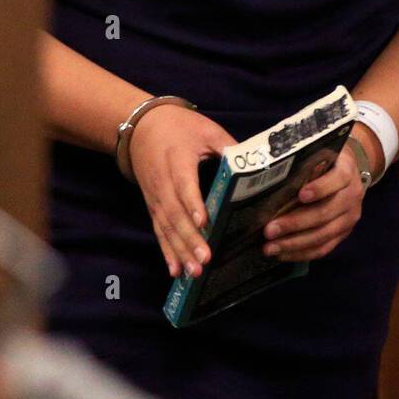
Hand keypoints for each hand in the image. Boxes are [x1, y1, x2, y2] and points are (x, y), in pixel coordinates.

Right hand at [129, 104, 236, 279]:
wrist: (141, 127)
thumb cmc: (179, 127)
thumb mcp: (205, 129)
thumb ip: (228, 146)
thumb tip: (257, 162)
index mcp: (177, 161)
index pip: (184, 185)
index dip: (193, 204)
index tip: (204, 223)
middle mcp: (163, 183)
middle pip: (174, 214)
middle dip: (189, 238)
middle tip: (204, 259)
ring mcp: (155, 197)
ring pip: (166, 227)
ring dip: (179, 251)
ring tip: (194, 271)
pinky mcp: (153, 206)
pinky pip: (159, 231)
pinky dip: (167, 252)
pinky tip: (174, 271)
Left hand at [260, 123, 381, 262]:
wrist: (349, 171)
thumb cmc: (325, 160)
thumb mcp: (319, 152)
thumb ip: (303, 162)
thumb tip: (268, 171)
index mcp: (347, 171)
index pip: (337, 179)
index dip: (320, 188)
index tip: (300, 194)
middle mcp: (352, 196)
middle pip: (325, 213)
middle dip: (295, 223)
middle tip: (269, 230)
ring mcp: (349, 218)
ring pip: (323, 235)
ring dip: (294, 244)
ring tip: (270, 247)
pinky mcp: (344, 234)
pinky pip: (323, 249)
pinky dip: (301, 253)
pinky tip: (282, 254)